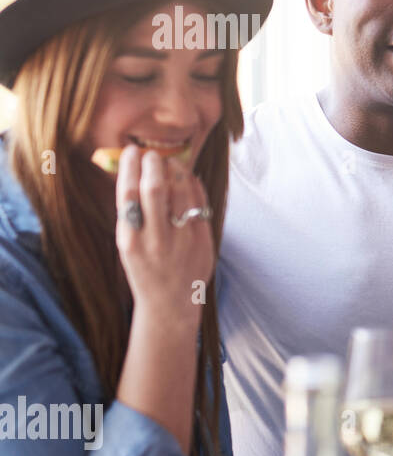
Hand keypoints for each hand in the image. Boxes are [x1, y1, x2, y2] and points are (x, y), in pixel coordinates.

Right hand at [115, 145, 213, 318]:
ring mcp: (182, 241)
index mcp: (130, 239)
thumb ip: (132, 214)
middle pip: (155, 189)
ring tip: (172, 162)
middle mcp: (155, 240)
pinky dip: (194, 186)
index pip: (127, 194)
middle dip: (154, 164)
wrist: (169, 304)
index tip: (131, 151)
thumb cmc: (145, 268)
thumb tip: (134, 173)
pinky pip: (199, 204)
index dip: (129, 168)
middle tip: (153, 153)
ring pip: (182, 193)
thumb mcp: (128, 244)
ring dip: (177, 171)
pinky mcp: (203, 241)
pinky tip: (189, 178)